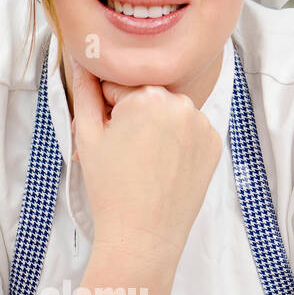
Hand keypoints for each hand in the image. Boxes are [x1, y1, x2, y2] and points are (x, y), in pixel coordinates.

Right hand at [70, 58, 221, 268]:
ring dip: (157, 129)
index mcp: (148, 96)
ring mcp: (203, 124)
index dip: (107, 113)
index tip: (108, 140)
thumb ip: (83, 90)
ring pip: (170, 115)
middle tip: (124, 155)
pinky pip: (190, 133)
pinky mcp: (214, 144)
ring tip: (144, 164)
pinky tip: (165, 169)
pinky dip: (178, 145)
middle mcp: (182, 103)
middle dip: (134, 118)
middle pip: (147, 99)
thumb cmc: (111, 190)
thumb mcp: (87, 136)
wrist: (143, 237)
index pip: (118, 88)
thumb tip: (79, 57)